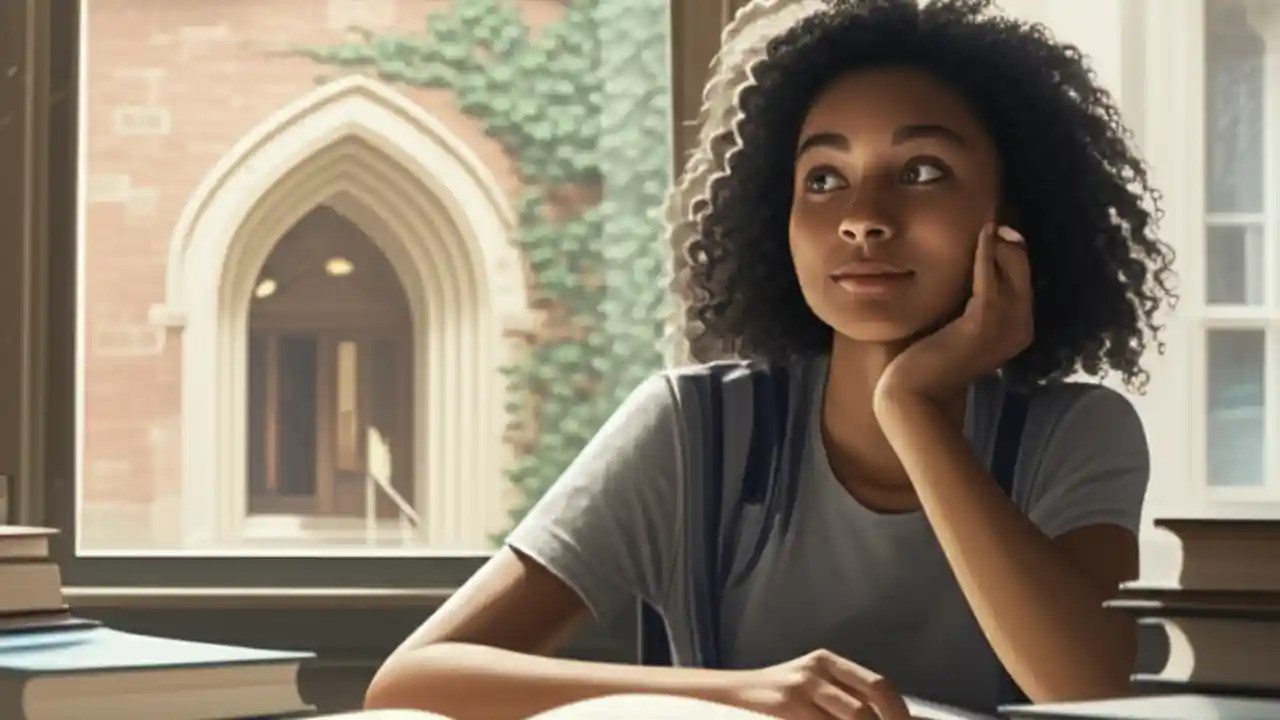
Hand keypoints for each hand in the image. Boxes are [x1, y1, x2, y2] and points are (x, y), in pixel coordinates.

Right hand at [730, 649, 912, 719]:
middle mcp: (817, 668)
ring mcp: (800, 686)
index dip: (900, 712)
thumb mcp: (812, 687)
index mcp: (828, 661)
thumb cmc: (777, 697)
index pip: (878, 685)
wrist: (729, 693)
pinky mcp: (785, 704)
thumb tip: (890, 717)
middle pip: (869, 703)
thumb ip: (844, 698)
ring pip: (852, 717)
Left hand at [875, 222, 1032, 406]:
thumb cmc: (931, 363)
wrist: (916, 394)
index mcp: (1018, 331)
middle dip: (1014, 245)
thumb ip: (973, 309)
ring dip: (1001, 244)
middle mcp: (1021, 328)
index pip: (1024, 284)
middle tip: (998, 224)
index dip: (1015, 257)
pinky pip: (990, 278)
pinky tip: (984, 234)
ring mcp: (1006, 327)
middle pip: (1025, 273)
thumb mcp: (960, 330)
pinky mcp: (983, 323)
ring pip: (1013, 271)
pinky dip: (987, 253)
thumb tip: (971, 280)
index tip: (1001, 234)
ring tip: (989, 226)